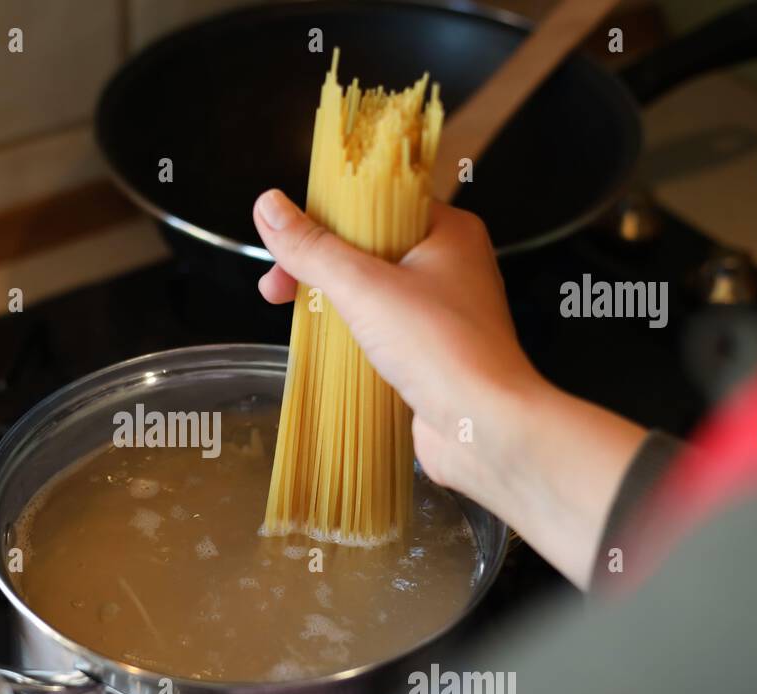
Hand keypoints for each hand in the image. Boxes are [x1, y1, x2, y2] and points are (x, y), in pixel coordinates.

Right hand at [253, 189, 646, 587]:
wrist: (486, 427)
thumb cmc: (446, 351)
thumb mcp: (364, 288)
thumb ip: (313, 249)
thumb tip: (270, 208)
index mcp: (448, 232)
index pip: (376, 202)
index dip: (325, 218)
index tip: (286, 237)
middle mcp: (451, 266)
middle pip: (368, 248)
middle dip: (318, 266)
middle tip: (278, 285)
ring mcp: (443, 312)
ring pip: (373, 292)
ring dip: (332, 302)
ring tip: (294, 317)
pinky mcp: (432, 353)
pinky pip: (382, 330)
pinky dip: (351, 335)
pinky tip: (325, 347)